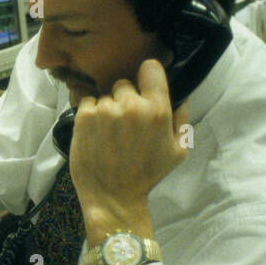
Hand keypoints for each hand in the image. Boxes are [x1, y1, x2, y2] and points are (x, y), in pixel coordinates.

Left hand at [69, 59, 188, 243]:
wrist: (113, 196)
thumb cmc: (147, 175)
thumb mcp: (177, 151)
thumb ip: (182, 119)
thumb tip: (180, 96)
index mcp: (157, 110)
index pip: (150, 67)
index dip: (147, 76)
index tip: (144, 86)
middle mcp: (131, 105)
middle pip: (124, 83)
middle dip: (124, 99)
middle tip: (124, 123)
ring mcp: (105, 110)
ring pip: (104, 95)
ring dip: (106, 108)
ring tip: (109, 133)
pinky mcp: (84, 116)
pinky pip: (86, 102)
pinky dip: (89, 114)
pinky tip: (95, 133)